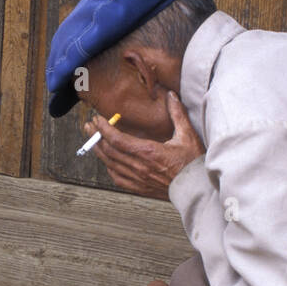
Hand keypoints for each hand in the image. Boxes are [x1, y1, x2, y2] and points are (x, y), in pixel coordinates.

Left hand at [86, 91, 203, 199]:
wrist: (197, 189)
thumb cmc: (193, 164)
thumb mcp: (188, 135)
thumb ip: (177, 114)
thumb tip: (171, 95)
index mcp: (148, 152)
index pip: (117, 139)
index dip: (103, 128)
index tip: (97, 119)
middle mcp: (138, 166)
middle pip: (108, 150)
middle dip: (96, 136)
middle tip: (89, 126)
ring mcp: (137, 179)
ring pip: (110, 163)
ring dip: (99, 150)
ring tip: (92, 140)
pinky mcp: (139, 188)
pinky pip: (116, 177)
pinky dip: (109, 167)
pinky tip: (107, 161)